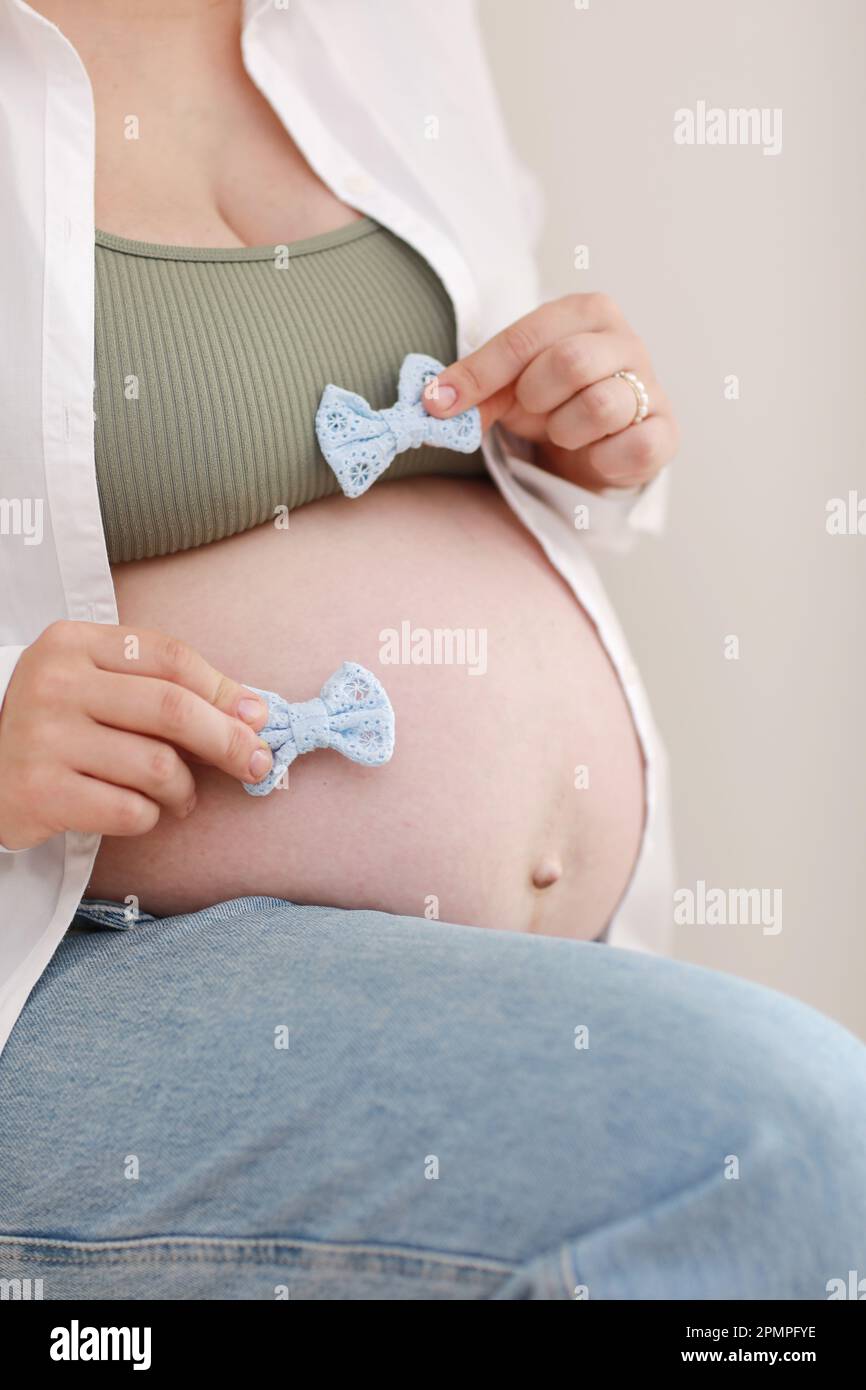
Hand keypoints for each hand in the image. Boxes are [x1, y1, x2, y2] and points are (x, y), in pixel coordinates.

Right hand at [0, 621, 272, 850]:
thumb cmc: (59, 726)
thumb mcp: (96, 685)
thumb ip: (163, 687)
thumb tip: (252, 711)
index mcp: (72, 643)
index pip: (169, 657)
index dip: (223, 690)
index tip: (257, 717)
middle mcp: (54, 684)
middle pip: (172, 709)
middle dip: (228, 741)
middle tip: (256, 764)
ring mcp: (43, 738)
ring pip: (157, 766)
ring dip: (184, 789)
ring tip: (179, 796)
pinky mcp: (39, 792)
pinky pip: (130, 810)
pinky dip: (150, 817)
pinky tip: (141, 811)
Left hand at [423, 293, 678, 491]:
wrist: (596, 444)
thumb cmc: (552, 402)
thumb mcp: (509, 386)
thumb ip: (475, 387)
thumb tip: (432, 403)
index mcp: (586, 312)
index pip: (527, 336)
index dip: (479, 373)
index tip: (439, 404)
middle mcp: (626, 340)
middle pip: (571, 362)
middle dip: (535, 398)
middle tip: (532, 410)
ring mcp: (652, 385)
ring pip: (600, 406)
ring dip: (565, 430)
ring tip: (564, 431)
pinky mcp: (666, 432)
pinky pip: (631, 447)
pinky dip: (600, 458)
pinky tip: (593, 454)